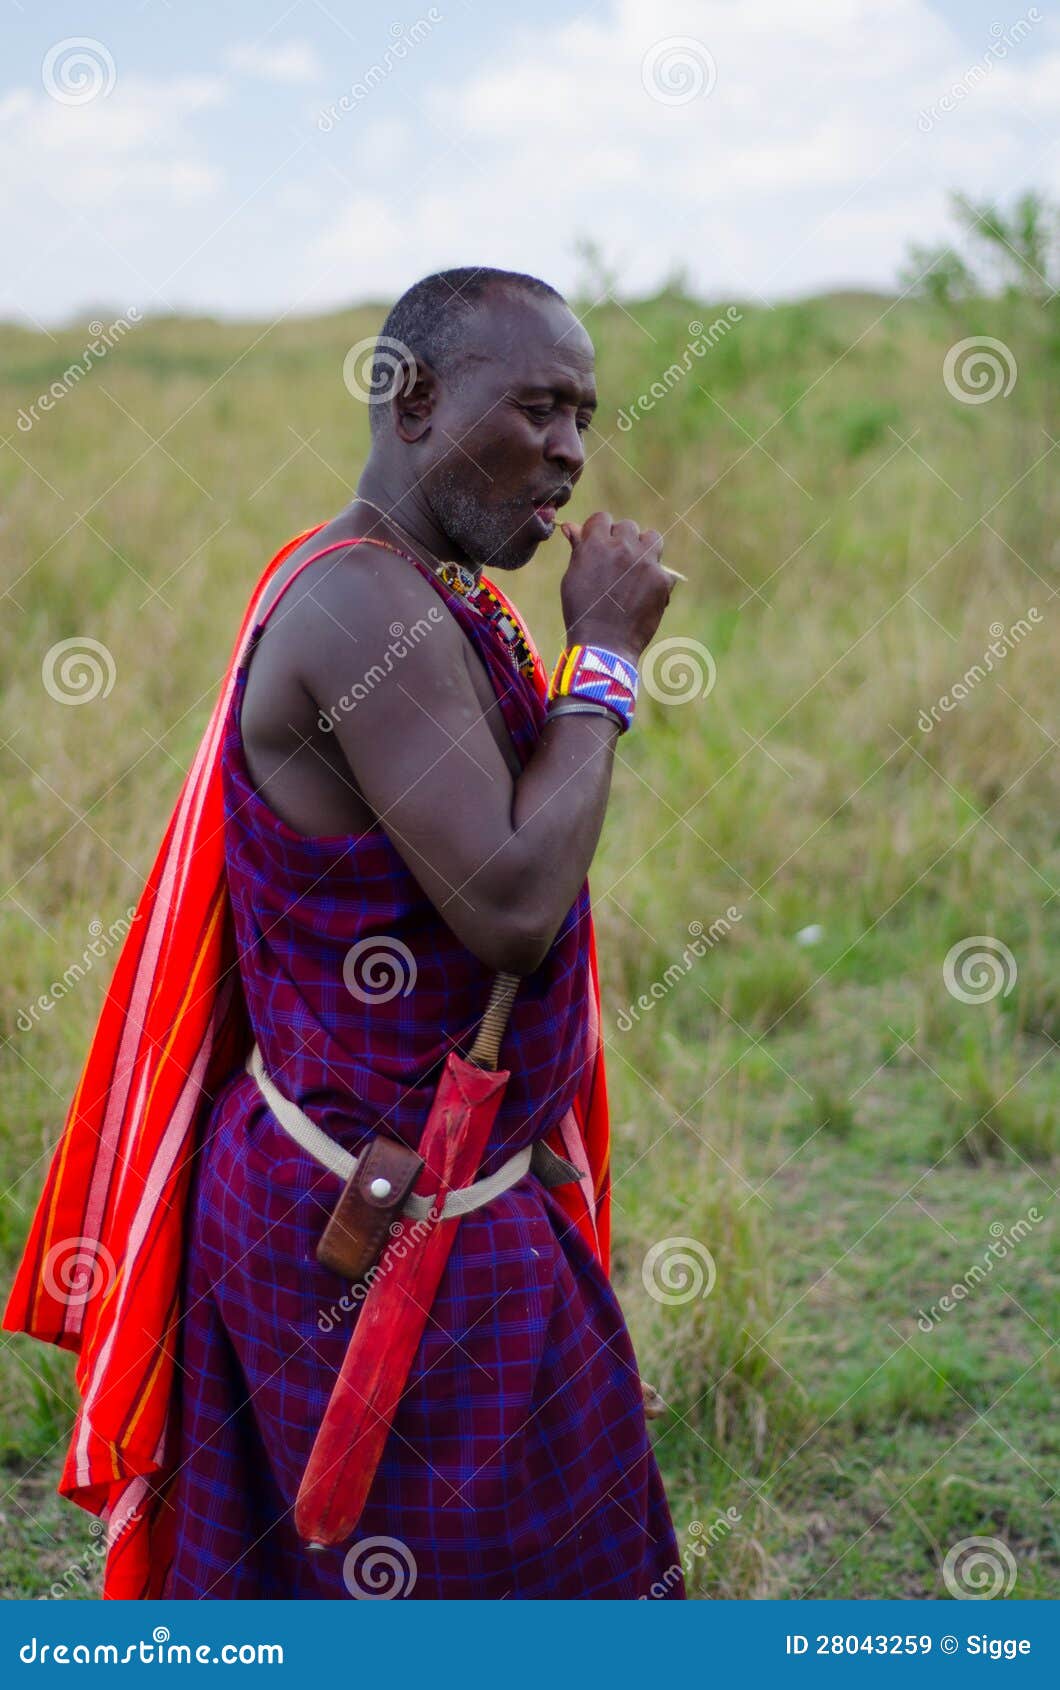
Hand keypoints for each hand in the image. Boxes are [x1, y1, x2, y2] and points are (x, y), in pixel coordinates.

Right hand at [559, 511, 672, 663]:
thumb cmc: (582, 612)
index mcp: (596, 544)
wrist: (604, 645)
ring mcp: (645, 562)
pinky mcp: (662, 579)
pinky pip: (664, 570)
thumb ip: (578, 549)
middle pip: (628, 527)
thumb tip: (571, 527)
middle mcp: (622, 547)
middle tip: (617, 564)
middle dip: (623, 541)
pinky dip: (657, 581)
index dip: (600, 532)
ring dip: (645, 549)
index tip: (600, 546)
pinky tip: (645, 596)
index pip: (603, 519)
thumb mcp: (572, 577)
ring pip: (652, 538)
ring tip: (637, 569)